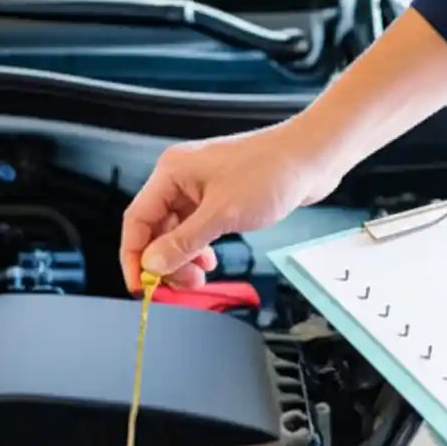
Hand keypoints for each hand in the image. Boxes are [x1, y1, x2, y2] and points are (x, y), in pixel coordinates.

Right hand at [119, 120, 341, 291]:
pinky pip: (197, 229)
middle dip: (165, 262)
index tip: (140, 287)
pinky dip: (199, 248)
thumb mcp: (222, 215)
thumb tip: (152, 265)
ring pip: (177, 232)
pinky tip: (211, 260)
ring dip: (183, 258)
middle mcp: (182, 178)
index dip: (134, 257)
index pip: (136, 220)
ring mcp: (202, 187)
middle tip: (185, 285)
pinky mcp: (221, 197)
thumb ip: (183, 242)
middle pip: (155, 229)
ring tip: (200, 277)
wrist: (312, 158)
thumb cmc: (272, 171)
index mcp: (172, 172)